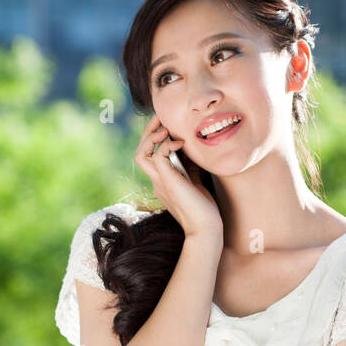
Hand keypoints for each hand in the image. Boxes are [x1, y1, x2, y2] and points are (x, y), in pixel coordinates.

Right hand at [133, 113, 222, 241]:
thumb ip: (189, 168)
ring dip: (151, 136)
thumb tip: (191, 151)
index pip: (149, 156)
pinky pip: (158, 156)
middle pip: (140, 152)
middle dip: (148, 132)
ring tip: (165, 127)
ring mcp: (159, 182)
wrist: (206, 227)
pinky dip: (167, 145)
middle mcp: (156, 181)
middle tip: (160, 118)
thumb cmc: (204, 209)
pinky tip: (181, 143)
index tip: (167, 126)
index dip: (154, 139)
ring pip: (141, 154)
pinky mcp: (167, 181)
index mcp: (162, 181)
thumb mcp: (195, 182)